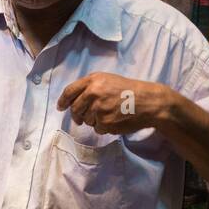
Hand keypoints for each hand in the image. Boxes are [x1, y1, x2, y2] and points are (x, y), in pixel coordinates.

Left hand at [57, 73, 173, 134]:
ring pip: (86, 120)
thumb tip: (72, 101)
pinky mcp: (105, 122)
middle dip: (77, 115)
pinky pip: (97, 129)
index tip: (60, 107)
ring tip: (109, 114)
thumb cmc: (129, 90)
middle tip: (81, 119)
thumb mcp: (108, 80)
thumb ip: (90, 87)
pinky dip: (104, 127)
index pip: (70, 91)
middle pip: (75, 109)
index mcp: (93, 80)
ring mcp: (99, 109)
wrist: (148, 102)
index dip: (63, 101)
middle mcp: (93, 93)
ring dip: (94, 121)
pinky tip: (115, 120)